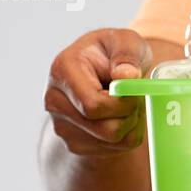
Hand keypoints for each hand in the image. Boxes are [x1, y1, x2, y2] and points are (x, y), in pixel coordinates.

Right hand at [45, 29, 151, 157]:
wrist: (101, 73)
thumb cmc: (115, 53)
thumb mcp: (126, 41)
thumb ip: (127, 53)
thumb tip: (126, 76)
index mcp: (63, 71)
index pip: (93, 105)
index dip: (123, 103)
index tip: (134, 88)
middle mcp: (54, 101)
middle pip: (105, 129)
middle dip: (131, 114)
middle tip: (136, 97)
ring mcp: (61, 125)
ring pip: (112, 142)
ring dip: (132, 124)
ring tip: (128, 104)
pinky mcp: (74, 143)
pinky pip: (114, 150)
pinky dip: (127, 135)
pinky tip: (120, 116)